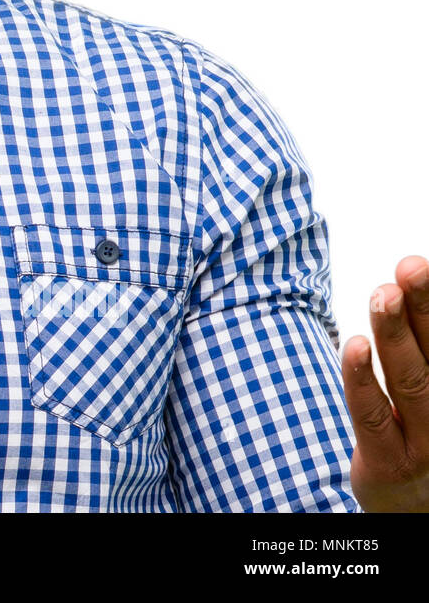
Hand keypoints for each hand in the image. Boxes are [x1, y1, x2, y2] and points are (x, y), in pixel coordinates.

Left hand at [343, 255, 428, 510]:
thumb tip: (406, 288)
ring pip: (410, 382)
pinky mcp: (388, 463)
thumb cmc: (423, 437)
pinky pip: (370, 416)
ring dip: (395, 334)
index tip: (420, 264)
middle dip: (425, 306)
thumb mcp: (426, 390)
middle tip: (412, 266)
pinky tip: (355, 345)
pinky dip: (361, 378)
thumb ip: (419, 346)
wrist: (417, 512)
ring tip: (383, 293)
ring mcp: (425, 443)